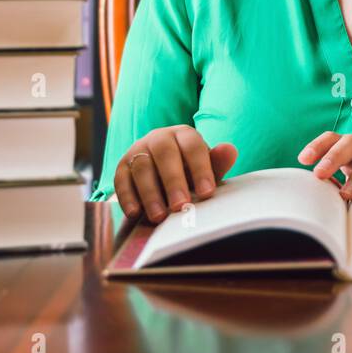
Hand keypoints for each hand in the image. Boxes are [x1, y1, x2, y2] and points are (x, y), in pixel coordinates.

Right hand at [114, 127, 237, 223]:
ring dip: (150, 193)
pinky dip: (127, 197)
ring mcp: (138, 150)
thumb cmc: (189, 174)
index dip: (201, 168)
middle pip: (165, 153)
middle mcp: (159, 138)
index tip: (207, 193)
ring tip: (159, 216)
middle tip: (181, 206)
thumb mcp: (204, 170)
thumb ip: (216, 164)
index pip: (193, 146)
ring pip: (142, 167)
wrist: (161, 177)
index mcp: (184, 135)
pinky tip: (135, 213)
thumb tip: (230, 150)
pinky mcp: (122, 167)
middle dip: (173, 181)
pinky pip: (121, 180)